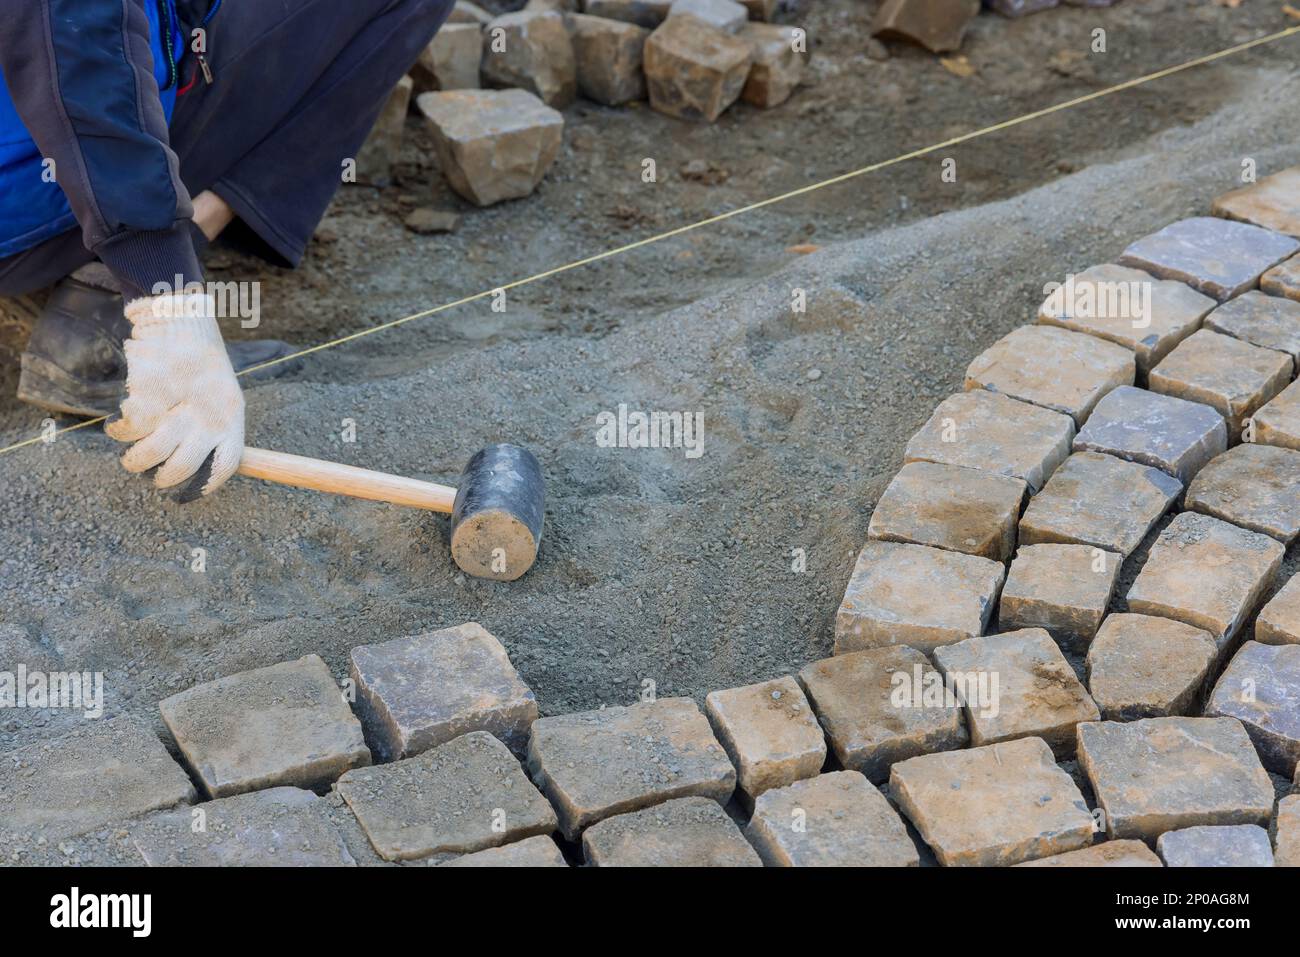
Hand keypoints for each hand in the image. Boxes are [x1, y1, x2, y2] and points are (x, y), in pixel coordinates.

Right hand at [105, 292, 244, 495]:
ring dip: (135, 460)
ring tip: (131, 457)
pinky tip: (118, 426)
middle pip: (184, 465)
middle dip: (163, 478)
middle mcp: (209, 411)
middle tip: (153, 478)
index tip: (189, 494)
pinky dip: (119, 431)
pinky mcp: (150, 389)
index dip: (208, 485)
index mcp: (231, 415)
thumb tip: (201, 468)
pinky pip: (131, 426)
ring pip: (152, 451)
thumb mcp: (223, 394)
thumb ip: (216, 427)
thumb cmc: (201, 363)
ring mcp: (180, 401)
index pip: (227, 463)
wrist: (181, 317)